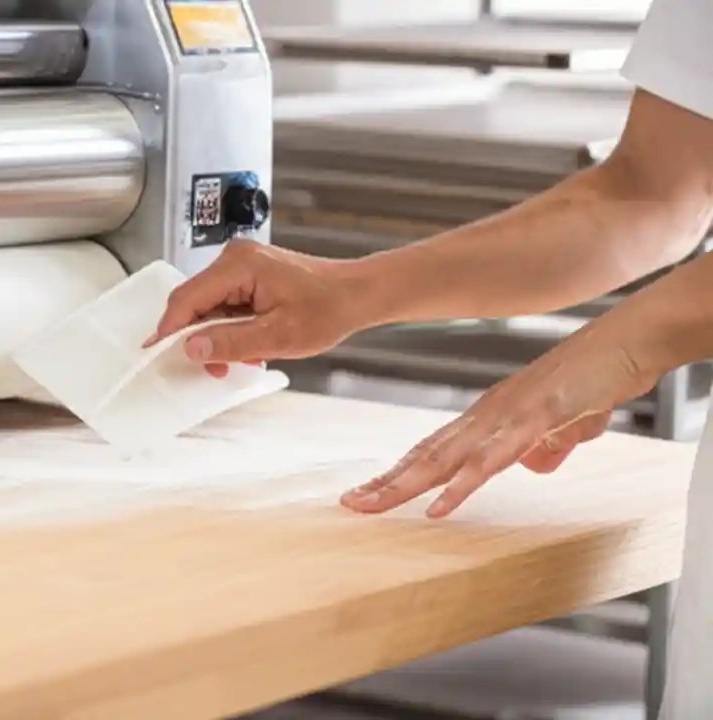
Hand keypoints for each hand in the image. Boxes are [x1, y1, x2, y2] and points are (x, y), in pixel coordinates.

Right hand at [145, 240, 366, 376]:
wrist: (355, 294)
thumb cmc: (327, 308)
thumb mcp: (278, 336)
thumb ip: (231, 342)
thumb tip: (191, 347)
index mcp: (239, 265)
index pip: (187, 298)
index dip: (170, 329)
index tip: (156, 353)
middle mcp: (234, 258)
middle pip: (194, 302)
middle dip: (198, 337)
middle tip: (214, 368)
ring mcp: (240, 266)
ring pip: (208, 307)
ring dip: (218, 336)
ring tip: (245, 357)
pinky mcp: (247, 276)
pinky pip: (224, 305)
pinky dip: (230, 328)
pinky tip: (250, 345)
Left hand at [340, 317, 658, 518]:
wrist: (630, 341)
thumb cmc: (596, 379)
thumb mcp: (565, 423)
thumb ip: (545, 444)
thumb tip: (536, 465)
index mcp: (489, 416)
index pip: (433, 449)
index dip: (398, 472)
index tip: (368, 493)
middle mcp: (488, 414)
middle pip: (427, 455)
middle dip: (386, 482)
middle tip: (349, 505)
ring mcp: (509, 415)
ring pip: (446, 458)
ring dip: (406, 485)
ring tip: (373, 506)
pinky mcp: (537, 417)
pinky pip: (492, 459)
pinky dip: (462, 486)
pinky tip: (438, 508)